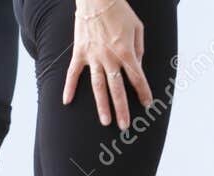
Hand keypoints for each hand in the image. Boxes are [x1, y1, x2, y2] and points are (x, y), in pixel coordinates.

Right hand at [66, 0, 152, 127]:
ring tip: (105, 121)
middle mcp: (110, 58)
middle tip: (125, 126)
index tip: (147, 105)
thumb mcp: (137, 27)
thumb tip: (137, 66)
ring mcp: (93, 57)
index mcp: (126, 52)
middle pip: (117, 89)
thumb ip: (139, 49)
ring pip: (98, 86)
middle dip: (122, 109)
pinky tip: (66, 101)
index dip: (143, 92)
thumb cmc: (119, 11)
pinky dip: (69, 87)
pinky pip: (73, 73)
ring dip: (102, 105)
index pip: (137, 78)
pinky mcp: (80, 53)